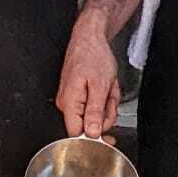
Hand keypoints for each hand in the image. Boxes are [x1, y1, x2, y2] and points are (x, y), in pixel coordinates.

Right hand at [56, 22, 119, 138]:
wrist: (90, 38)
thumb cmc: (93, 55)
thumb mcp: (100, 85)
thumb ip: (95, 112)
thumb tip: (92, 133)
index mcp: (69, 102)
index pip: (76, 134)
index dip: (94, 138)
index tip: (108, 136)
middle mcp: (67, 103)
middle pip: (89, 126)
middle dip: (106, 113)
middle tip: (110, 96)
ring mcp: (73, 99)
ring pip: (95, 115)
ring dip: (107, 103)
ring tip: (108, 87)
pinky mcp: (79, 95)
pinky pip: (95, 106)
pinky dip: (105, 98)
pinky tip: (106, 86)